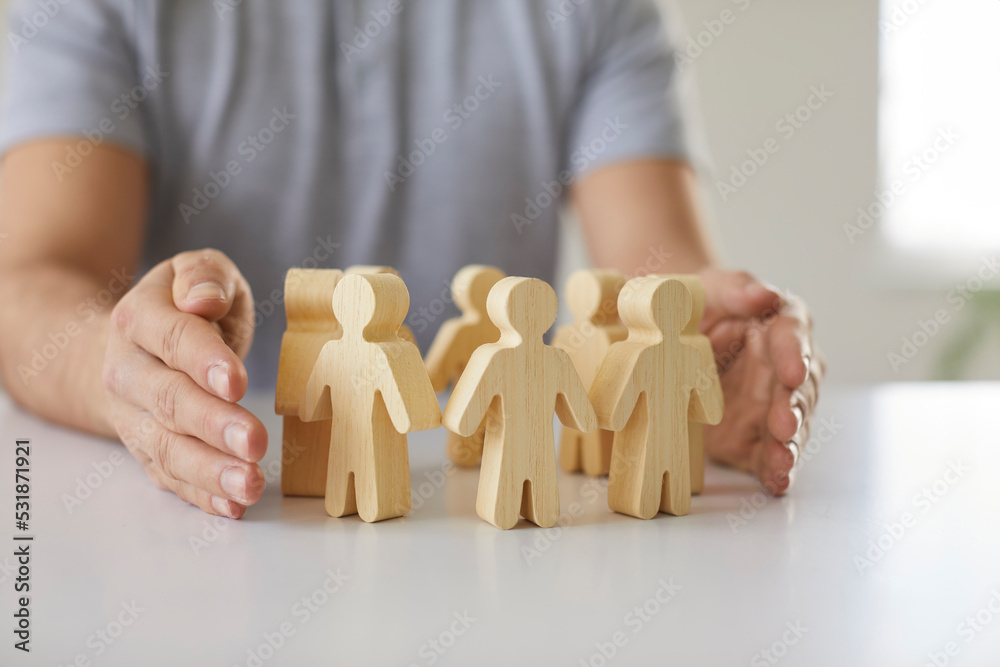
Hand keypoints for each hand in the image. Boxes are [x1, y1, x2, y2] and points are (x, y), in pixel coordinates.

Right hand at [102, 249, 266, 517]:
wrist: (123, 346)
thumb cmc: (180, 306)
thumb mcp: (194, 271)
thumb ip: (205, 276)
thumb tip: (203, 298)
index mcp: (140, 319)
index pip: (173, 339)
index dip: (204, 360)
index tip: (237, 382)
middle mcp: (128, 371)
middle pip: (169, 400)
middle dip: (213, 425)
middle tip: (254, 442)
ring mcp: (133, 416)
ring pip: (166, 447)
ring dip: (209, 470)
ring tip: (249, 484)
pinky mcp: (147, 450)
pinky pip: (170, 476)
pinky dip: (201, 494)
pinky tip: (232, 506)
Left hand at [697, 269, 823, 493]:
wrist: (668, 337)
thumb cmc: (695, 306)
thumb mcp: (707, 289)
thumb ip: (736, 290)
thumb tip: (763, 294)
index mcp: (779, 325)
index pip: (792, 336)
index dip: (794, 355)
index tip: (792, 372)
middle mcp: (784, 367)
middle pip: (799, 388)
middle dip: (792, 408)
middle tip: (783, 425)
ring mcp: (771, 403)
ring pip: (791, 424)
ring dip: (790, 444)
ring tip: (783, 460)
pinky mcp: (755, 433)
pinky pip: (770, 452)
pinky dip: (776, 469)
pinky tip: (778, 482)